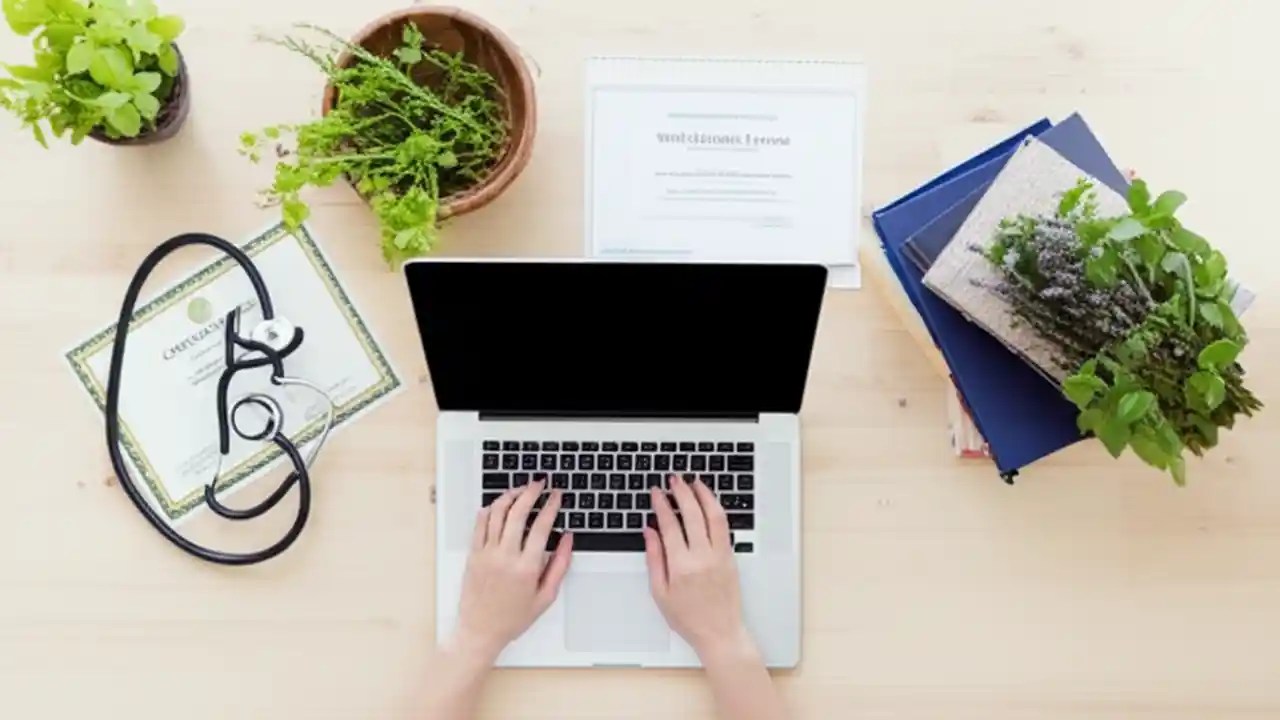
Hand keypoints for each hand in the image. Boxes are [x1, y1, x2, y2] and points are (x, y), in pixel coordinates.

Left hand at [453, 481, 573, 658]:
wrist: (480, 631)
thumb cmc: (512, 618)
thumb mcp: (545, 597)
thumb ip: (559, 566)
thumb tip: (567, 540)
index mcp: (526, 568)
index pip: (542, 525)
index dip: (551, 505)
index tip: (556, 495)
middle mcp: (505, 557)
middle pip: (518, 512)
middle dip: (531, 492)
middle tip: (539, 484)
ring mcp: (486, 554)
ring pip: (497, 512)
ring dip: (510, 495)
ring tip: (520, 490)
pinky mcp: (473, 554)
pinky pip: (480, 523)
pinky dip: (490, 509)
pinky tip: (499, 505)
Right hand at [643, 474, 754, 659]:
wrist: (720, 633)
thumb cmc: (688, 618)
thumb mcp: (660, 592)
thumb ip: (654, 558)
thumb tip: (649, 531)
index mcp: (681, 566)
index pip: (670, 525)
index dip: (661, 504)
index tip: (656, 493)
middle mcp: (702, 557)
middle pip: (692, 514)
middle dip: (681, 492)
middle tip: (674, 480)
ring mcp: (720, 556)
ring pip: (713, 516)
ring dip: (704, 495)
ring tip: (694, 483)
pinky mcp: (731, 557)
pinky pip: (724, 527)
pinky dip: (716, 510)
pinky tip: (709, 502)